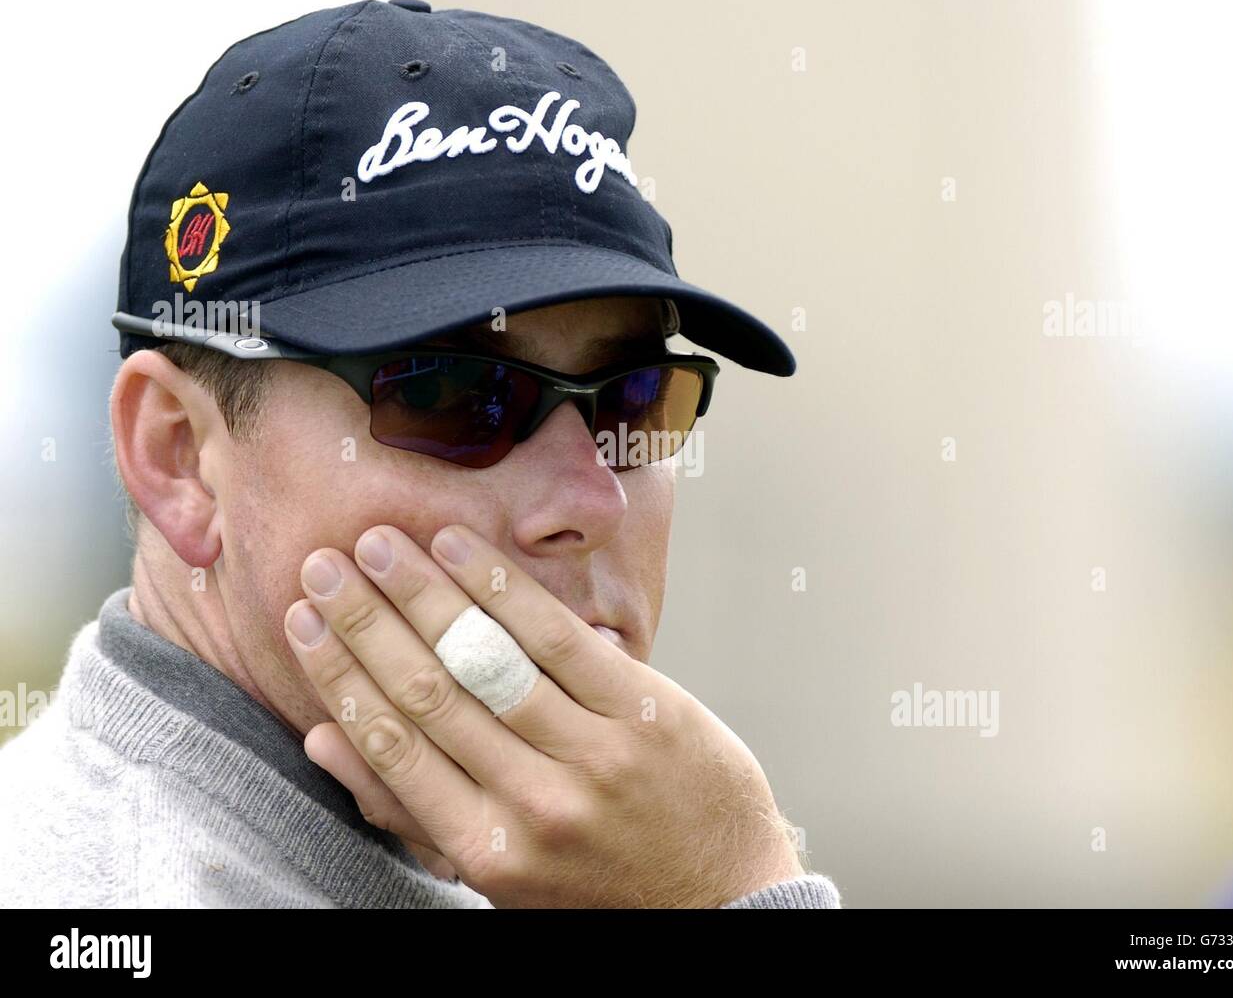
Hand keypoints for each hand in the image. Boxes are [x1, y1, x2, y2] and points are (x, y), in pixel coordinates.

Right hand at [284, 524, 804, 906]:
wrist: (721, 896)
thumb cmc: (594, 881)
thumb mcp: (496, 873)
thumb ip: (411, 810)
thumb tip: (325, 737)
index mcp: (487, 851)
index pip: (392, 747)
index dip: (338, 676)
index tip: (303, 622)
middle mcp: (537, 804)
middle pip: (429, 694)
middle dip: (366, 623)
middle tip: (324, 567)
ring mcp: (597, 754)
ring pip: (487, 658)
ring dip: (422, 593)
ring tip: (378, 545)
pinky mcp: (647, 710)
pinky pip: (559, 636)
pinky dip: (501, 587)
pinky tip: (459, 549)